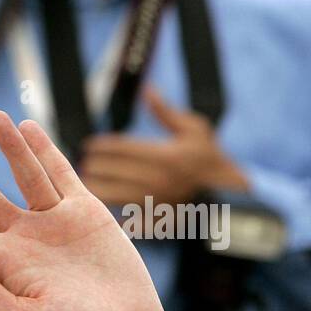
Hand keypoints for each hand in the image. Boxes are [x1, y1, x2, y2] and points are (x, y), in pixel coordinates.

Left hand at [78, 85, 249, 207]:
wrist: (227, 195)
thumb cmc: (207, 158)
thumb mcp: (193, 130)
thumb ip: (165, 112)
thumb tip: (146, 89)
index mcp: (167, 157)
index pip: (124, 150)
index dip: (102, 146)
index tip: (89, 145)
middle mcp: (159, 180)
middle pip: (114, 172)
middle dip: (94, 165)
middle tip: (83, 162)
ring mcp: (155, 202)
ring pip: (113, 196)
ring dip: (95, 187)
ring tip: (85, 181)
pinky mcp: (154, 220)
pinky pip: (123, 218)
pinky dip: (108, 213)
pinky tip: (96, 206)